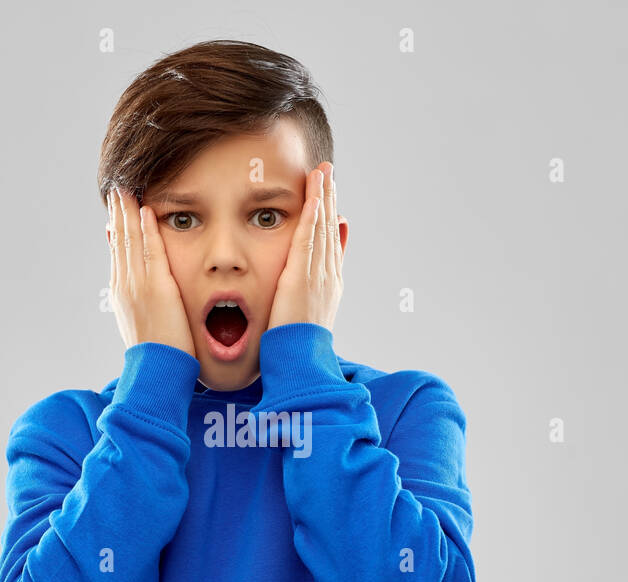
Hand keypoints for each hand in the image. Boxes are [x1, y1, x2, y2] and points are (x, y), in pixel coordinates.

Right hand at [106, 187, 195, 359]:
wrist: (154, 372)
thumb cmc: (154, 354)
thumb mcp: (139, 324)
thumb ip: (136, 302)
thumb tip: (134, 290)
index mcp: (120, 294)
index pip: (117, 253)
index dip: (117, 228)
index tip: (116, 208)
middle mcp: (125, 286)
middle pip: (120, 241)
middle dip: (118, 213)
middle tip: (117, 189)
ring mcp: (139, 286)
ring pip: (131, 241)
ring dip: (129, 213)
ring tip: (128, 190)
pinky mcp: (157, 289)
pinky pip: (152, 252)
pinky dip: (148, 230)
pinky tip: (148, 211)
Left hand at [268, 162, 344, 332]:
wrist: (300, 362)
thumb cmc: (296, 348)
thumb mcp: (305, 321)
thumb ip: (307, 299)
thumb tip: (302, 292)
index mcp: (329, 287)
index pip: (331, 246)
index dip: (331, 220)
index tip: (331, 200)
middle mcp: (328, 276)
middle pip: (329, 231)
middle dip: (330, 200)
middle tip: (329, 174)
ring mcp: (318, 274)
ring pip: (322, 228)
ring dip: (323, 197)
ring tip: (323, 173)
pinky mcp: (303, 274)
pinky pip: (309, 236)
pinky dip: (313, 212)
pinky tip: (314, 192)